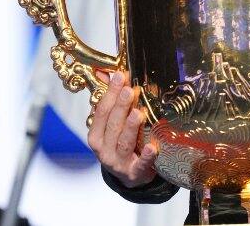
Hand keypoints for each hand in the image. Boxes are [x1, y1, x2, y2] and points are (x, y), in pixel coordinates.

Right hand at [88, 70, 156, 187]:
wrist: (129, 176)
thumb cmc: (120, 146)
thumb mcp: (112, 126)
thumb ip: (111, 103)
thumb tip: (107, 73)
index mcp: (96, 136)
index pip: (102, 112)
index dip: (110, 94)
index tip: (120, 76)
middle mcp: (104, 149)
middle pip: (112, 125)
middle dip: (120, 107)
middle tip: (129, 90)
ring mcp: (118, 162)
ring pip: (124, 143)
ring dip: (130, 127)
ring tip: (138, 113)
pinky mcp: (134, 173)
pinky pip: (141, 164)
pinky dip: (146, 156)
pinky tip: (152, 147)